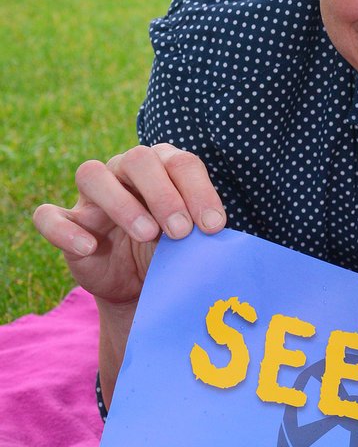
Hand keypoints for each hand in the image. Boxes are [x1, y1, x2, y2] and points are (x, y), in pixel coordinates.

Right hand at [33, 145, 227, 310]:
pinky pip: (49, 216)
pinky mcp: (66, 224)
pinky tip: (89, 246)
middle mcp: (124, 174)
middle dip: (164, 194)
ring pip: (92, 174)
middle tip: (181, 232)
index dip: (198, 190)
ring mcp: (91, 198)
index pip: (180, 162)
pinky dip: (65, 229)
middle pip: (138, 159)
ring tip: (147, 235)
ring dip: (121, 203)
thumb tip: (219, 231)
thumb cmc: (171, 253)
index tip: (214, 226)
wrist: (139, 287)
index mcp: (162, 170)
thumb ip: (202, 231)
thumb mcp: (191, 242)